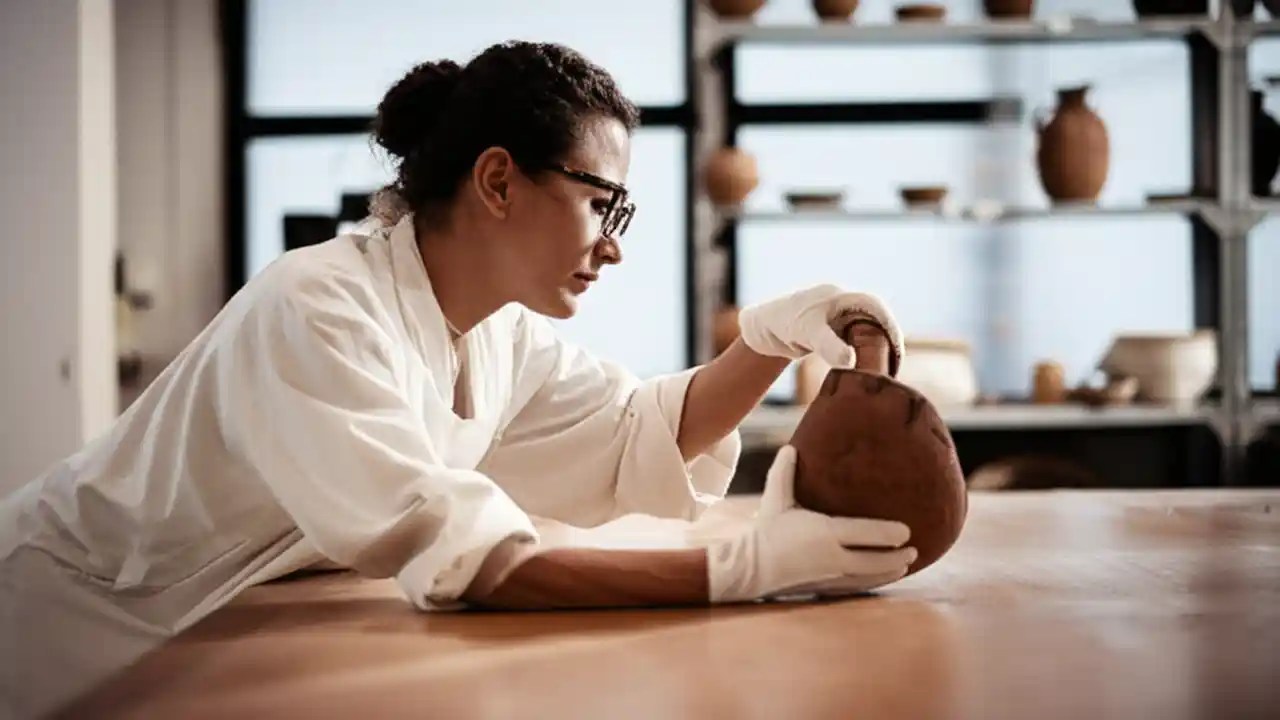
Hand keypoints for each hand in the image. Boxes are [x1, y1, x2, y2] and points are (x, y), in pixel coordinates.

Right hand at [706, 445, 915, 603]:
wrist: (750, 567)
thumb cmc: (766, 530)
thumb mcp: (776, 499)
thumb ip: (784, 472)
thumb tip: (791, 447)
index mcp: (825, 532)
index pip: (867, 534)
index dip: (890, 534)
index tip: (907, 531)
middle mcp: (832, 557)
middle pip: (875, 560)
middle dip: (898, 556)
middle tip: (914, 549)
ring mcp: (830, 576)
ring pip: (869, 577)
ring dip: (890, 571)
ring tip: (905, 566)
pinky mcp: (825, 588)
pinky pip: (856, 587)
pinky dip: (874, 582)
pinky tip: (882, 579)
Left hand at [737, 284, 903, 370]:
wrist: (761, 331)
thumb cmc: (783, 324)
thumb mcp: (807, 334)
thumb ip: (829, 345)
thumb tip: (851, 360)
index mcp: (841, 296)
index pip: (876, 306)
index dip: (891, 326)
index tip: (896, 350)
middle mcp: (844, 303)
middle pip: (876, 319)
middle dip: (888, 340)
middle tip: (893, 368)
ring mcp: (839, 316)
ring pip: (868, 331)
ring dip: (877, 348)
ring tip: (884, 372)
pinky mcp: (834, 330)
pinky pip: (856, 340)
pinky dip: (864, 353)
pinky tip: (865, 371)